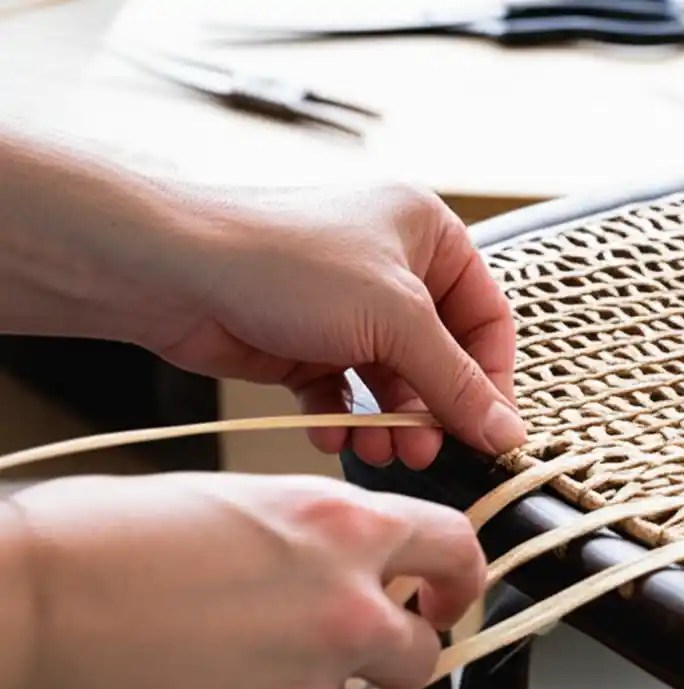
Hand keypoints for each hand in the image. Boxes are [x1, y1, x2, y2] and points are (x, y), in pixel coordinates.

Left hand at [0, 131, 521, 468]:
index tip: (490, 432)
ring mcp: (347, 307)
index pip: (486, 318)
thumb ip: (455, 383)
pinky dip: (343, 419)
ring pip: (391, 382)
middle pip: (439, 357)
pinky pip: (344, 393)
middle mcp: (392, 266)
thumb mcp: (394, 320)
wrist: (171, 271)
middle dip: (431, 410)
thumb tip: (505, 431)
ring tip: (379, 451)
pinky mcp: (306, 343)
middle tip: (425, 449)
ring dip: (389, 423)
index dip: (491, 379)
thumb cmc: (284, 262)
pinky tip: (332, 436)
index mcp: (428, 234)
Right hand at [7, 472, 483, 688]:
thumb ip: (315, 539)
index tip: (440, 594)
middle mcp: (346, 597)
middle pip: (424, 647)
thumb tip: (340, 563)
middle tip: (357, 650)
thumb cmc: (111, 543)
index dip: (457, 575)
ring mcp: (317, 674)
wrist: (38, 603)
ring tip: (264, 672)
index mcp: (340, 521)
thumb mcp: (242, 505)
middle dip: (397, 651)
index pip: (454, 545)